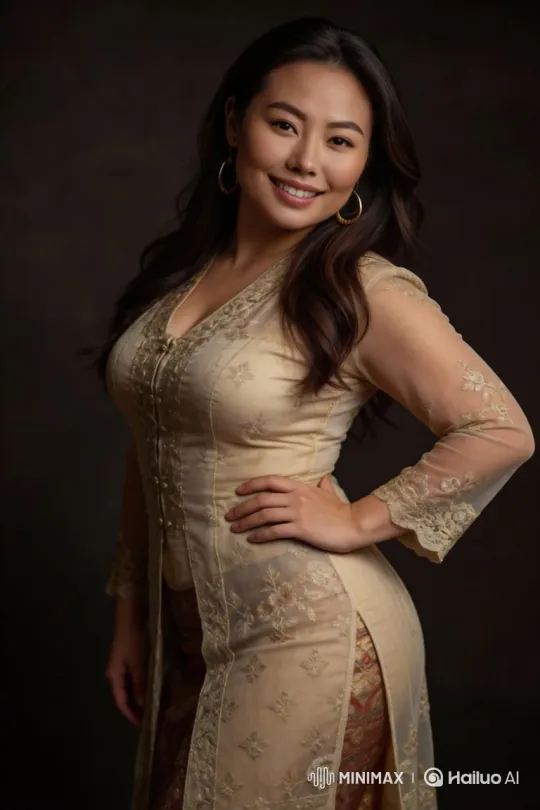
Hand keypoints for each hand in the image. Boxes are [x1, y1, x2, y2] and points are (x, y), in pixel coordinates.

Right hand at [105, 605, 148, 727]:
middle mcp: (115, 673)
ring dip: (138, 697)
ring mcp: (120, 665)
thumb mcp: (139, 663)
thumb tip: (141, 704)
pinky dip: (139, 686)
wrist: (131, 616)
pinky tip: (148, 688)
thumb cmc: (134, 640)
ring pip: (129, 687)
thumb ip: (140, 683)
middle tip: (149, 718)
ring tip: (150, 706)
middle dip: (134, 708)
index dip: (131, 714)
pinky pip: (132, 678)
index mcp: (114, 676)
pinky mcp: (126, 658)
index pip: (121, 701)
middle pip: (123, 695)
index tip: (142, 726)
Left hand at [224, 474, 362, 552]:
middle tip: (229, 515)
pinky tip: (252, 539)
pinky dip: (260, 535)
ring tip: (235, 528)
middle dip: (242, 507)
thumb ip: (324, 486)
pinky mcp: (300, 529)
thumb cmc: (341, 510)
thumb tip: (324, 479)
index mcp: (299, 487)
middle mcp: (295, 497)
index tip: (238, 491)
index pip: (270, 481)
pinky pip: (274, 531)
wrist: (354, 524)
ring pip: (264, 515)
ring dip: (246, 522)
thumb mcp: (330, 493)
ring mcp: (297, 513)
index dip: (252, 485)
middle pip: (261, 500)